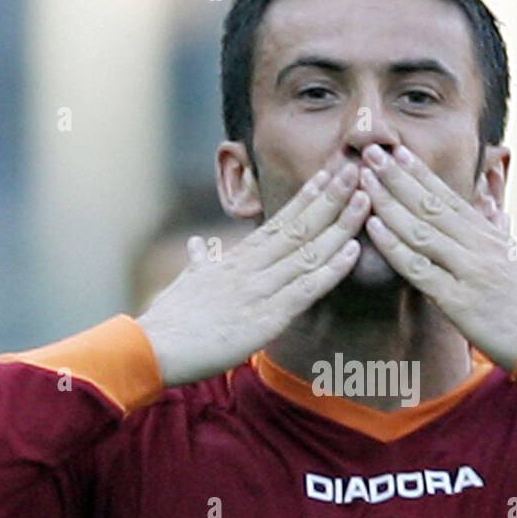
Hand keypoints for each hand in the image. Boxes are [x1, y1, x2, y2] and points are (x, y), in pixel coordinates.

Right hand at [138, 157, 368, 386]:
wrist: (150, 349)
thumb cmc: (169, 321)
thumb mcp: (186, 283)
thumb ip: (200, 262)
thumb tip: (199, 245)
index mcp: (237, 259)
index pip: (280, 221)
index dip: (308, 197)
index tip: (331, 173)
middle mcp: (251, 267)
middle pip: (299, 226)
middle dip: (331, 197)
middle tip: (358, 168)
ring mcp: (259, 290)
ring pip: (308, 251)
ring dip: (340, 225)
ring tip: (366, 198)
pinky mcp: (264, 319)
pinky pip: (304, 290)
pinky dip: (330, 270)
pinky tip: (353, 251)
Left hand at [357, 143, 516, 370]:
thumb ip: (499, 230)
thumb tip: (491, 205)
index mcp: (490, 236)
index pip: (449, 196)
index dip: (420, 173)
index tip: (397, 152)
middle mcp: (478, 246)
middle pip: (430, 205)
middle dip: (398, 176)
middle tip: (370, 152)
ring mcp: (468, 271)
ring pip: (420, 230)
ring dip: (389, 203)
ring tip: (364, 181)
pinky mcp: (458, 301)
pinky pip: (419, 268)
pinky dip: (393, 246)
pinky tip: (373, 226)